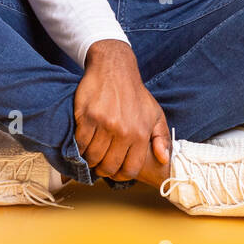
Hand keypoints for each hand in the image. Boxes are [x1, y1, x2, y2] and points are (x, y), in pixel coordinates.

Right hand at [73, 39, 169, 180]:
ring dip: (90, 158)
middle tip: (101, 163)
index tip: (116, 170)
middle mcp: (123, 131)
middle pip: (108, 166)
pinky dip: (80, 146)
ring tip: (92, 152)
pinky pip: (80, 143)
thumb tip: (164, 160)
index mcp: (141, 133)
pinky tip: (85, 140)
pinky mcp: (87, 116)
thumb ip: (161, 138)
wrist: (114, 68)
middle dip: (104, 169)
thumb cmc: (136, 95)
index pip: (130, 169)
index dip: (121, 175)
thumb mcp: (155, 115)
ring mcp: (104, 124)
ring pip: (92, 157)